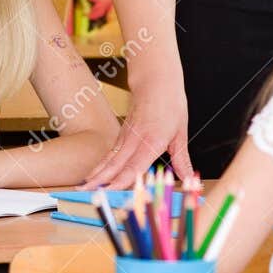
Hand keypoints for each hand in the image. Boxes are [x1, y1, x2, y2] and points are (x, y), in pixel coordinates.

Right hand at [84, 67, 191, 188]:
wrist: (156, 80)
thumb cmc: (170, 103)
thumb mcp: (181, 132)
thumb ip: (182, 159)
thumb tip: (189, 178)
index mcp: (153, 140)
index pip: (135, 165)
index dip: (122, 180)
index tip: (111, 191)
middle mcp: (136, 140)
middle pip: (115, 164)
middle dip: (100, 180)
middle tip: (86, 192)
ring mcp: (126, 136)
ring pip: (109, 158)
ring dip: (96, 173)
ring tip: (83, 186)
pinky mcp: (122, 134)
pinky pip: (111, 153)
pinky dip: (101, 165)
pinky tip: (94, 174)